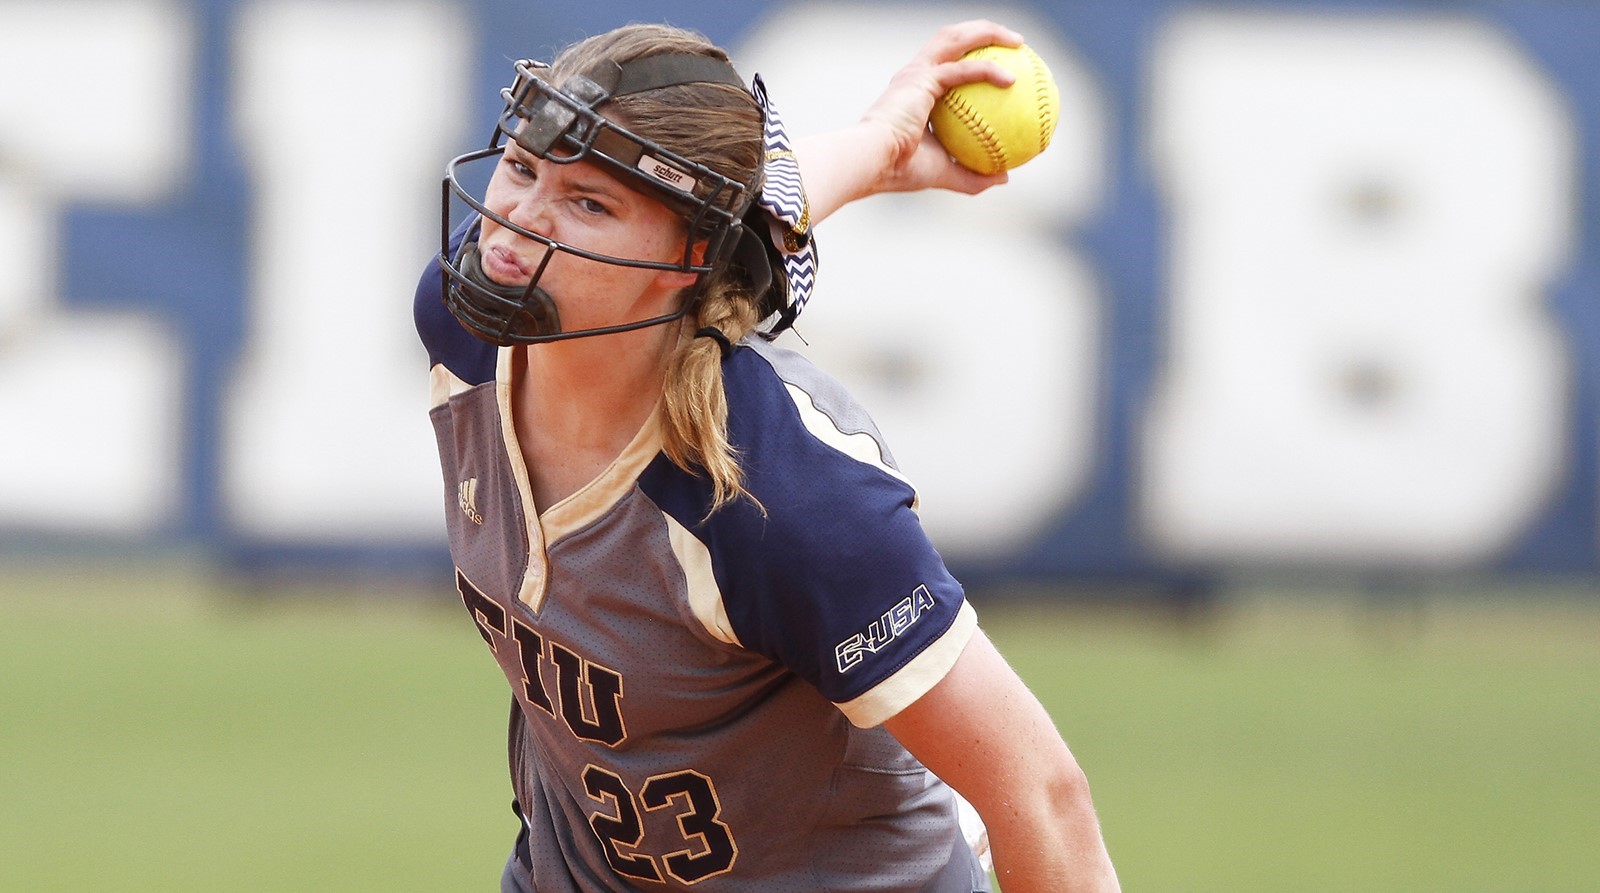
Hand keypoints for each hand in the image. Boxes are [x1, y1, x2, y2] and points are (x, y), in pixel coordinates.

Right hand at [859, 19, 1024, 194]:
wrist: (874, 162)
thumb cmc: (901, 171)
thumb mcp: (944, 174)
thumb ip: (973, 175)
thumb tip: (1005, 177)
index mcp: (917, 91)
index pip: (948, 64)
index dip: (974, 57)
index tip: (1005, 64)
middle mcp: (916, 74)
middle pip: (952, 39)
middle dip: (983, 32)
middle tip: (1015, 43)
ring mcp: (917, 72)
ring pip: (955, 38)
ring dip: (987, 32)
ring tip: (1017, 42)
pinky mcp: (921, 77)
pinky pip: (962, 69)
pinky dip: (987, 70)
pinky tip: (1011, 79)